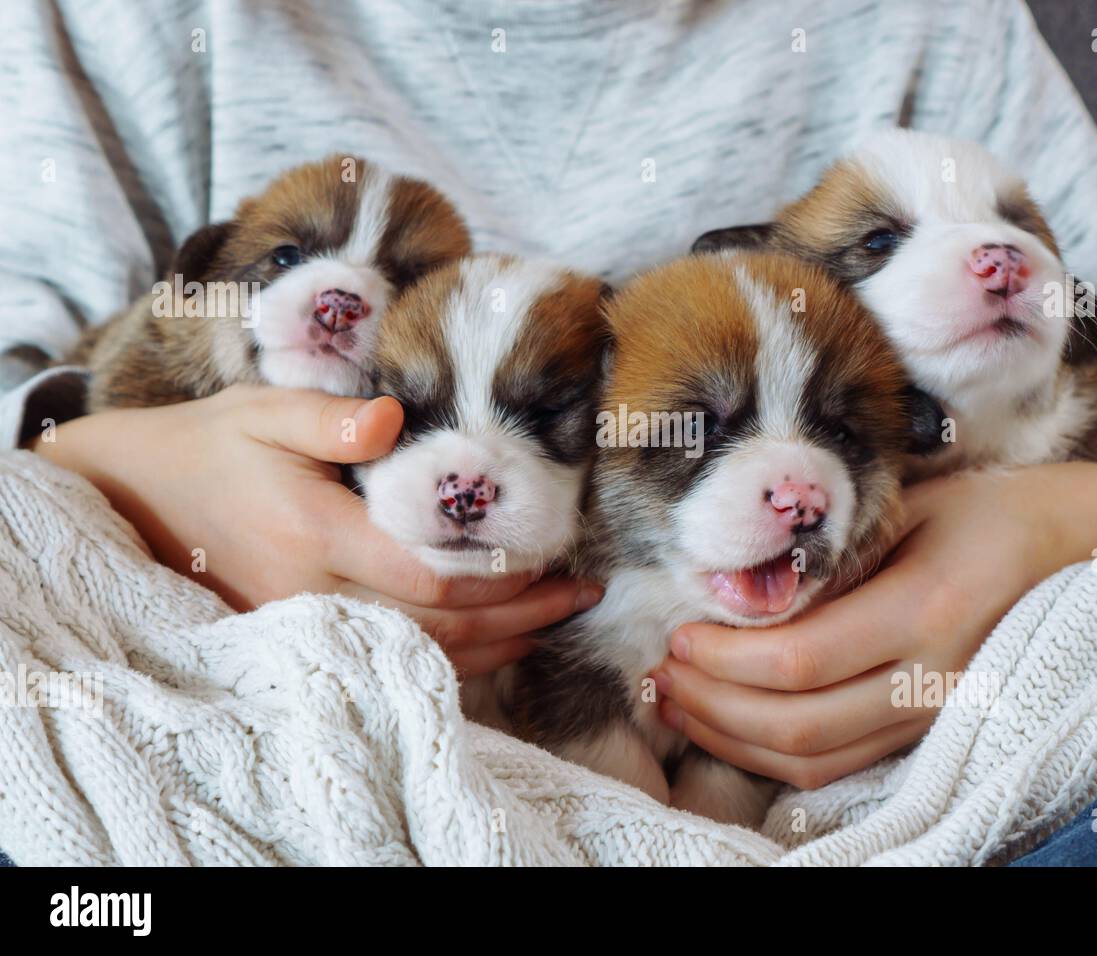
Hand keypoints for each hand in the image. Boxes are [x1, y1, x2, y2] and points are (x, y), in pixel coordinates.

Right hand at [30, 385, 601, 675]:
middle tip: (582, 596)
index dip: (499, 578)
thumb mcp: (264, 409)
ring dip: (497, 645)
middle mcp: (313, 592)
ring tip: (557, 622)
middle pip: (439, 628)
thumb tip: (393, 418)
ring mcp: (306, 625)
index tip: (556, 558)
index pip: (428, 577)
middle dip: (520, 617)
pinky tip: (496, 643)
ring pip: (421, 656)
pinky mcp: (303, 637)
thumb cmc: (216, 443)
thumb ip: (329, 419)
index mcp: (314, 533)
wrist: (143, 494)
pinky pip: (392, 659)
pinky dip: (453, 659)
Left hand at [651, 462, 1096, 788]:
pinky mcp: (932, 730)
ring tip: (679, 701)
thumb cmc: (995, 511)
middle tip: (661, 671)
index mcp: (927, 611)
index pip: (802, 662)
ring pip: (816, 759)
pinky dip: (775, 753)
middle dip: (713, 705)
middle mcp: (934, 679)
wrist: (1089, 549)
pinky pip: (841, 763)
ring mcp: (936, 715)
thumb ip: (834, 550)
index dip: (726, 660)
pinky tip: (733, 724)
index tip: (678, 634)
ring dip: (732, 738)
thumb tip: (741, 587)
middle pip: (799, 725)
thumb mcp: (915, 507)